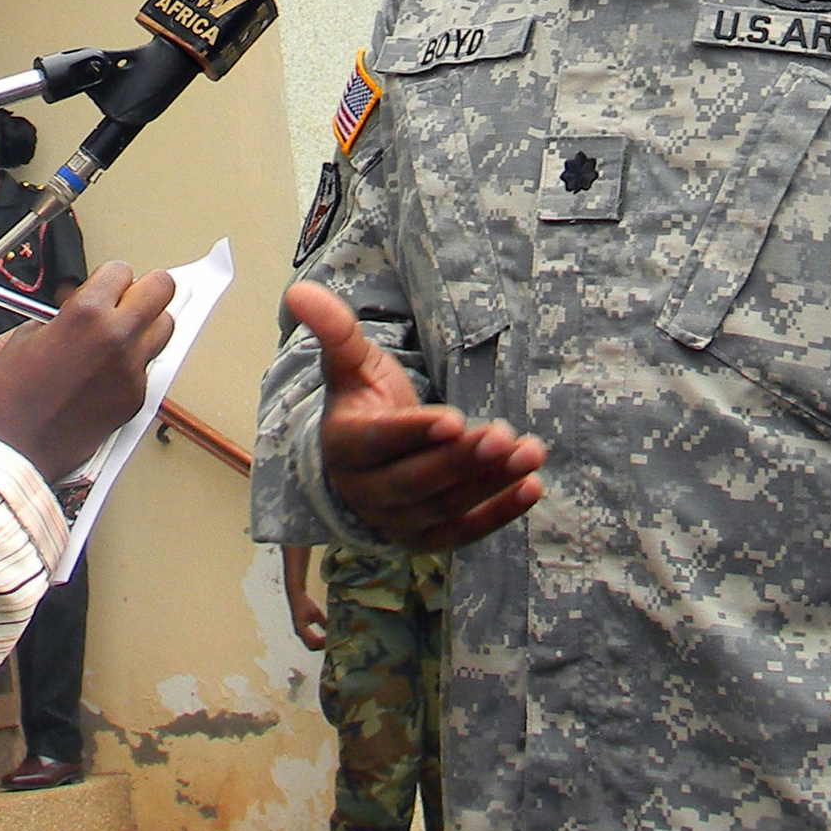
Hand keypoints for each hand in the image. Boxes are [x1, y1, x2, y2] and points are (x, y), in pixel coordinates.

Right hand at [0, 262, 177, 485]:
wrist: (13, 450)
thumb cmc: (9, 397)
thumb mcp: (25, 336)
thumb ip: (64, 315)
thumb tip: (82, 308)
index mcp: (86, 314)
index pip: (123, 270)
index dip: (109, 279)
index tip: (101, 288)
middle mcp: (117, 338)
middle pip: (162, 290)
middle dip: (144, 290)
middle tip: (125, 301)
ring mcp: (132, 371)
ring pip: (165, 328)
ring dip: (146, 325)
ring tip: (118, 337)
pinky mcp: (136, 400)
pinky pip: (147, 368)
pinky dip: (132, 364)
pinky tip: (105, 374)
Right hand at [285, 282, 542, 552]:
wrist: (361, 464)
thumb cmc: (362, 403)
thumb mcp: (349, 365)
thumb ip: (333, 330)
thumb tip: (299, 290)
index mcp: (345, 445)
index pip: (380, 443)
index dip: (415, 433)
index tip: (454, 419)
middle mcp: (367, 491)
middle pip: (417, 481)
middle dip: (461, 460)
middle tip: (502, 436)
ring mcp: (398, 521)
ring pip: (447, 505)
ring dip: (491, 482)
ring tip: (529, 453)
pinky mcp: (428, 540)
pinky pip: (466, 531)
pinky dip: (500, 513)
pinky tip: (532, 487)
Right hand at [285, 578, 328, 651]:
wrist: (296, 597)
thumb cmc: (305, 603)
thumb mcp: (316, 612)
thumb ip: (324, 622)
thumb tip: (333, 630)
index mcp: (301, 629)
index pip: (313, 642)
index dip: (323, 643)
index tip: (332, 640)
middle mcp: (299, 633)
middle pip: (312, 646)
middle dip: (322, 646)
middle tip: (332, 643)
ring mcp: (300, 633)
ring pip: (311, 645)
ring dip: (320, 645)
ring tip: (330, 641)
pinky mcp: (302, 631)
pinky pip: (310, 641)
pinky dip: (318, 641)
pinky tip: (325, 637)